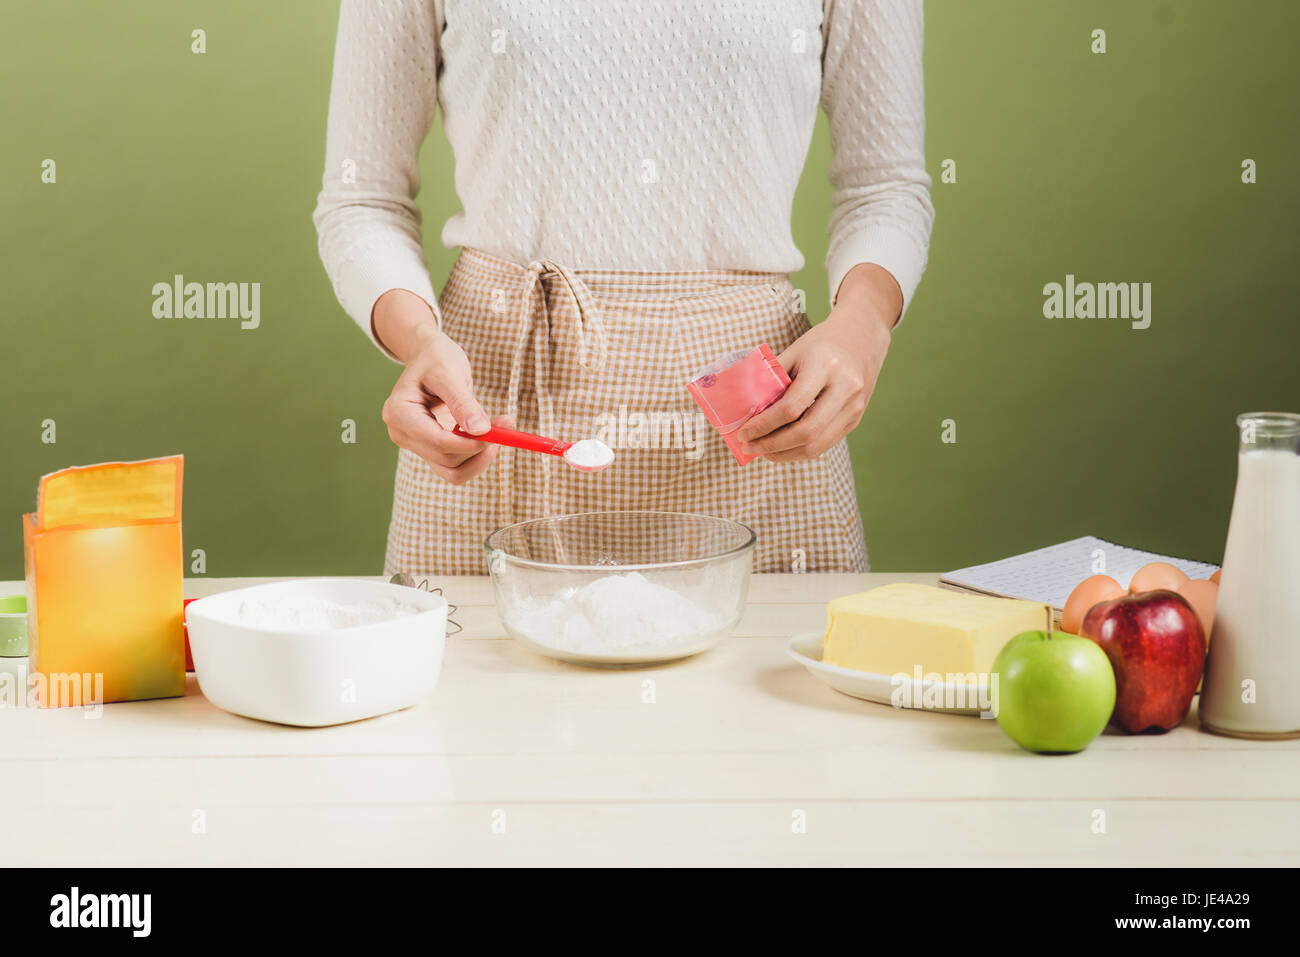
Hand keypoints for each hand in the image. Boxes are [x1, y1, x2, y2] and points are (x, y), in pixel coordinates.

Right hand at [374, 289, 509, 484]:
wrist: (430, 356)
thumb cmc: (437, 358)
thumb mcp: (449, 373)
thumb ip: (463, 403)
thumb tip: (481, 430)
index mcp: (399, 413)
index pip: (438, 442)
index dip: (471, 443)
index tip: (501, 432)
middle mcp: (402, 434)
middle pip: (446, 460)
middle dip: (479, 448)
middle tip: (507, 426)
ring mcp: (415, 444)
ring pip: (453, 471)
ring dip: (480, 456)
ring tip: (499, 430)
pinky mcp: (430, 449)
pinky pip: (456, 465)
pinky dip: (476, 455)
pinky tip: (486, 433)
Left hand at [738, 264, 900, 462]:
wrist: (861, 339)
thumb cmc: (820, 345)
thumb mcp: (794, 352)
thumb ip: (771, 379)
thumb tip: (744, 412)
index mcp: (826, 366)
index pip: (792, 407)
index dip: (764, 425)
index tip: (743, 432)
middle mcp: (845, 388)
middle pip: (806, 432)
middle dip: (771, 445)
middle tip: (748, 446)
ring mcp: (854, 407)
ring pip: (816, 446)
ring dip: (784, 454)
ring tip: (761, 451)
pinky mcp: (855, 420)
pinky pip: (824, 444)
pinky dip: (798, 451)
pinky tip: (780, 448)